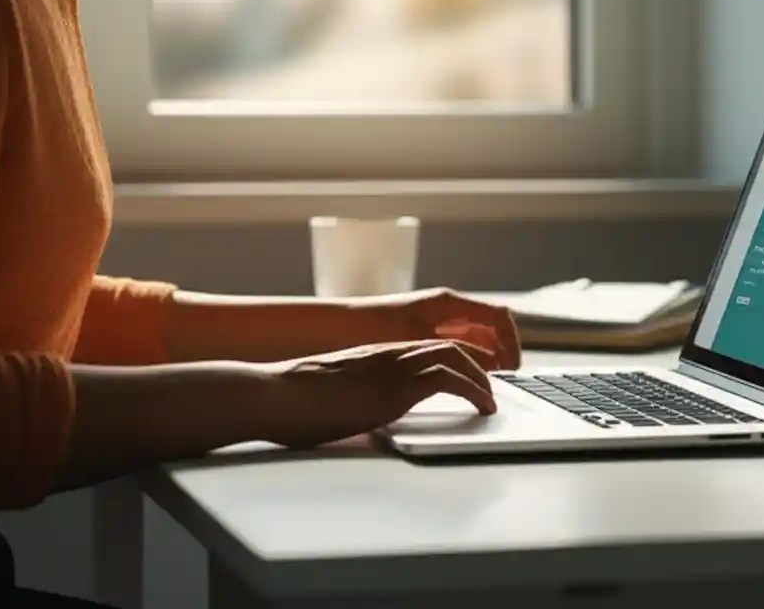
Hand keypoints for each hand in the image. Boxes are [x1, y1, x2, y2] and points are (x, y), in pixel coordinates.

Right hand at [266, 339, 498, 448]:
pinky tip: (483, 409)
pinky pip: (449, 380)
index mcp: (373, 354)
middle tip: (491, 387)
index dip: (453, 361)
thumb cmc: (289, 401)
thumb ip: (352, 397)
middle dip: (477, 365)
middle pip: (447, 346)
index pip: (425, 347)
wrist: (272, 394)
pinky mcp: (395, 388)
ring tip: (491, 401)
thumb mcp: (330, 393)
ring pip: (455, 357)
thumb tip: (355, 417)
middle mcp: (388, 354)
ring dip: (482, 379)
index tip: (470, 377)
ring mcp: (393, 368)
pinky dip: (474, 392)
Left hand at [350, 288, 521, 369]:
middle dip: (503, 354)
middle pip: (490, 328)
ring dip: (486, 359)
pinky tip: (461, 382)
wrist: (325, 328)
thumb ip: (453, 351)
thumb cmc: (367, 328)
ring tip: (487, 385)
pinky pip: (455, 347)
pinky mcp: (420, 335)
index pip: (500, 318)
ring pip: (474, 339)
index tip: (515, 369)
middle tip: (506, 381)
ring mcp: (432, 321)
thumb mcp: (417, 341)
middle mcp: (443, 308)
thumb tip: (486, 365)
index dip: (513, 344)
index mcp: (448, 303)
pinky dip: (466, 362)